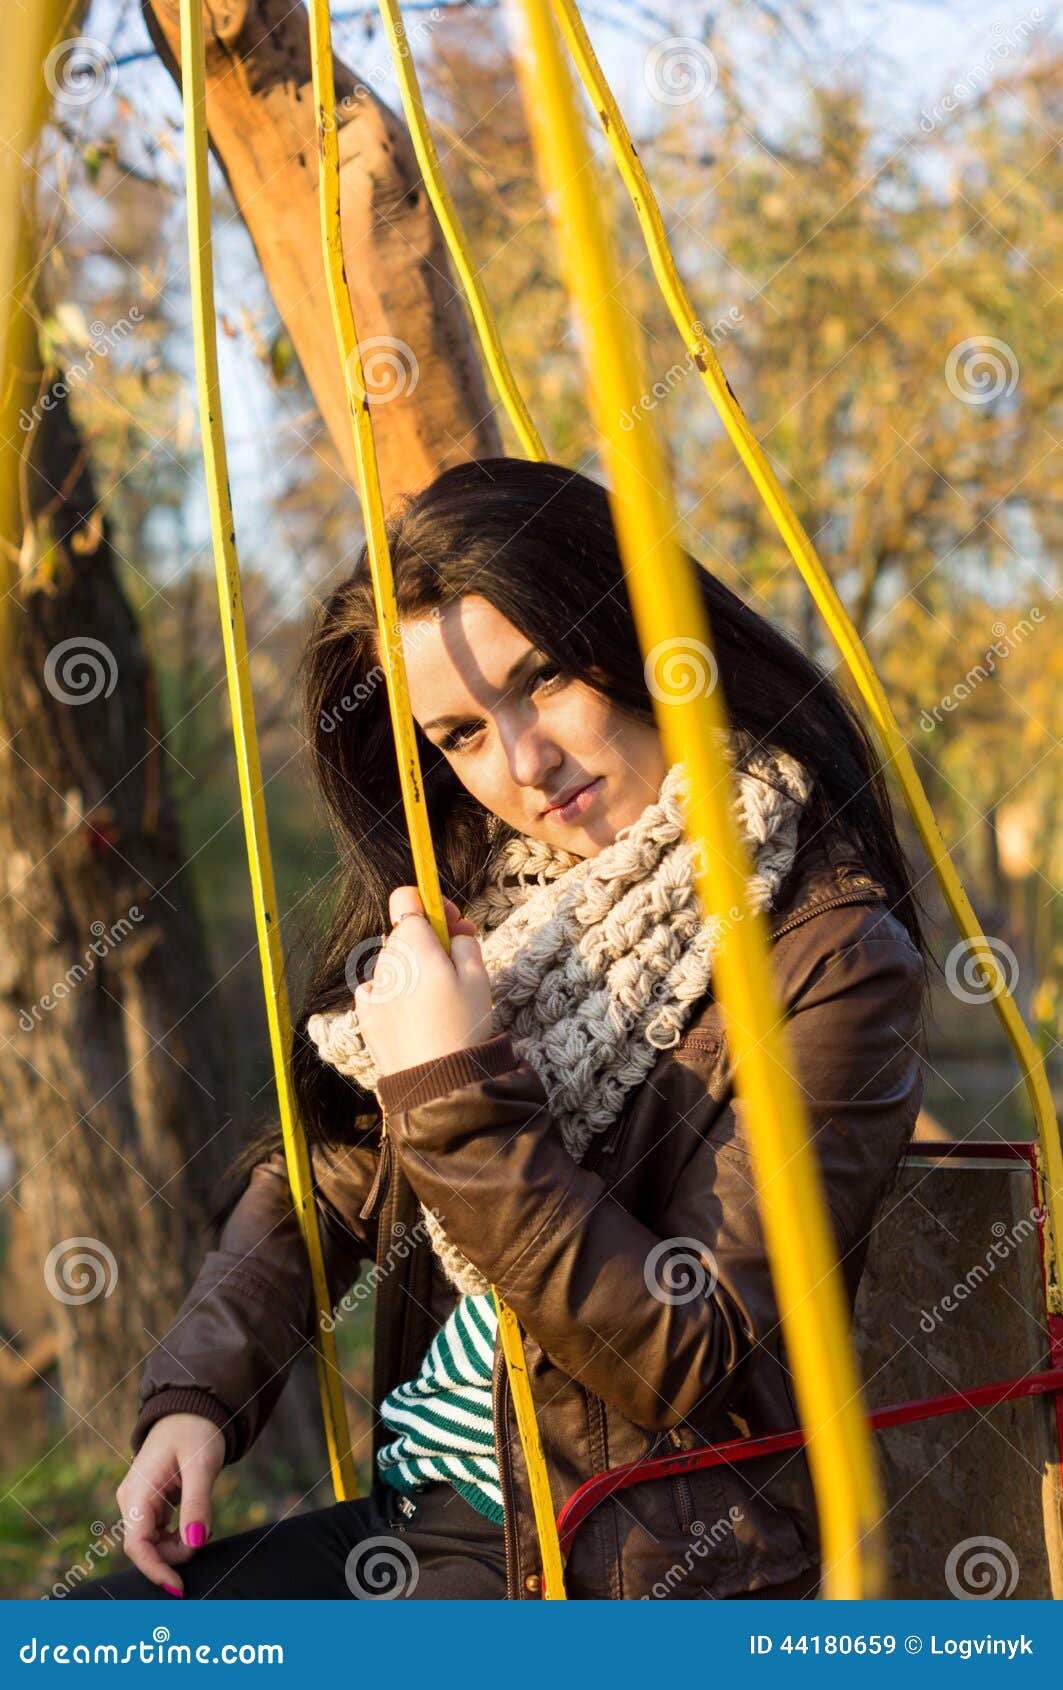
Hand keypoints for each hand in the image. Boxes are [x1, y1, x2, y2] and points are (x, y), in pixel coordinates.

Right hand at [115, 1414, 224, 1594]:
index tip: (179, 1588)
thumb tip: (195, 1543)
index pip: (137, 1545)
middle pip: (147, 1548)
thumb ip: (197, 1504)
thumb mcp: (201, 1465)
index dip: (156, 1570)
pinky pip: (158, 1533)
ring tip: (205, 1524)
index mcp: (137, 1493)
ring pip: (154, 1543)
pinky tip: (195, 1524)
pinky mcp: (148, 1504)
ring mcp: (138, 1503)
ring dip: (178, 1546)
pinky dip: (178, 1536)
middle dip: (175, 1555)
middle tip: (207, 1535)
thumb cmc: (196, 1431)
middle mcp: (131, 1501)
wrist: (190, 1409)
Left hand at [355, 887, 494, 1077]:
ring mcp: (372, 988)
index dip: (431, 904)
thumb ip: (464, 942)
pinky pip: (378, 990)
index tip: (450, 921)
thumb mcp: (479, 977)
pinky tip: (414, 1013)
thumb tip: (454, 932)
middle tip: (457, 963)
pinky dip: (394, 993)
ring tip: (439, 999)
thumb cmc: (464, 1025)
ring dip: (413, 969)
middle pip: (404, 934)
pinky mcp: (365, 1015)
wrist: (437, 1082)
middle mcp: (386, 960)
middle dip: (429, 940)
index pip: (407, 898)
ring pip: (394, 963)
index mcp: (413, 944)